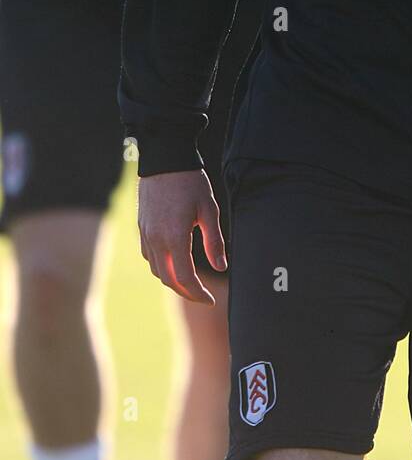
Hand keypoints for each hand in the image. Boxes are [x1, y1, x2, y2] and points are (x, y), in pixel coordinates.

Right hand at [138, 168, 226, 303]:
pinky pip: (148, 256)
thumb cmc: (190, 182)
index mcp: (175, 238)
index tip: (211, 299)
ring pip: (156, 270)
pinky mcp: (141, 228)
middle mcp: (156, 240)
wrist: (164, 160)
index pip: (185, 278)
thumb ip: (214, 241)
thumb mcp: (209, 210)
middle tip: (202, 296)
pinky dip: (160, 266)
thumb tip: (221, 267)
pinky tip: (172, 263)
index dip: (198, 293)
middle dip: (186, 292)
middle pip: (168, 279)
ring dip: (172, 281)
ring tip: (190, 283)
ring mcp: (146, 234)